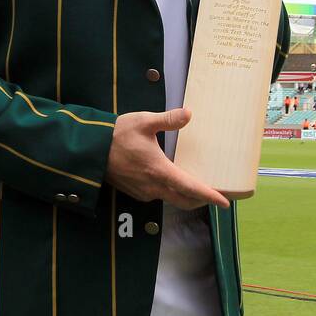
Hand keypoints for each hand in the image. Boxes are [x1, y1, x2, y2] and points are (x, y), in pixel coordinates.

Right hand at [105, 107, 229, 209]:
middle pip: (184, 200)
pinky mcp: (134, 192)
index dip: (210, 196)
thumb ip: (168, 119)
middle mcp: (153, 187)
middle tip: (215, 196)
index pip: (191, 188)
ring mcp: (143, 192)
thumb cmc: (117, 135)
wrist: (90, 150)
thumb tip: (189, 114)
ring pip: (171, 199)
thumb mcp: (144, 122)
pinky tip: (172, 182)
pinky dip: (170, 193)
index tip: (225, 202)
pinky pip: (158, 196)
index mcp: (160, 171)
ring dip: (186, 197)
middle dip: (201, 200)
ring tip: (197, 189)